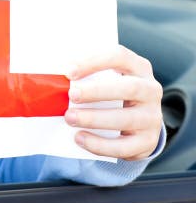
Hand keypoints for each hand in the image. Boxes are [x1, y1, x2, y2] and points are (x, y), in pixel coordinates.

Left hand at [64, 45, 162, 160]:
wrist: (135, 125)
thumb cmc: (110, 94)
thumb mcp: (104, 78)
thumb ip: (85, 73)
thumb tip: (50, 73)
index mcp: (138, 67)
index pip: (120, 56)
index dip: (94, 63)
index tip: (69, 72)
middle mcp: (150, 90)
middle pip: (129, 87)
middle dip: (97, 91)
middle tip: (71, 95)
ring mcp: (152, 117)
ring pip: (126, 118)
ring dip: (94, 118)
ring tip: (69, 117)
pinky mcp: (147, 142)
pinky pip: (124, 146)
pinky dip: (99, 144)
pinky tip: (80, 138)